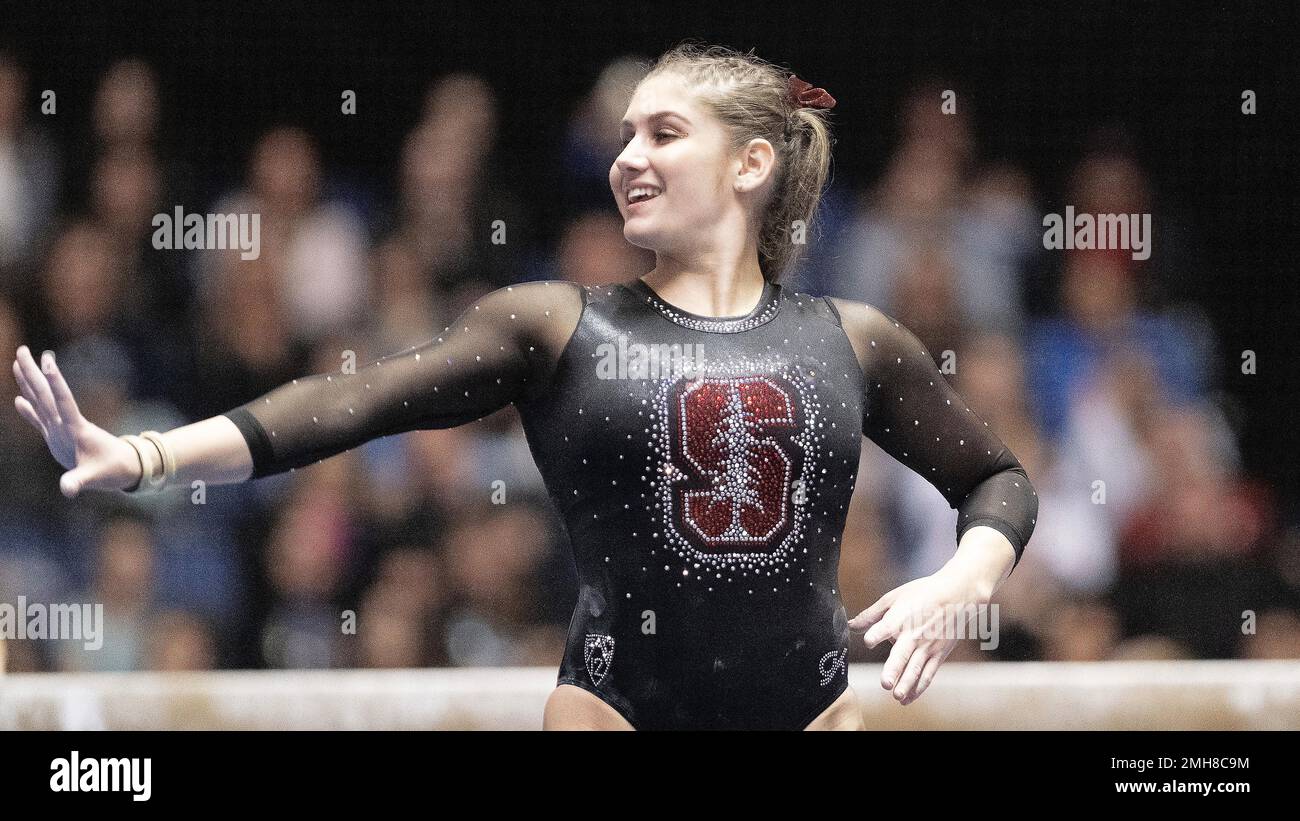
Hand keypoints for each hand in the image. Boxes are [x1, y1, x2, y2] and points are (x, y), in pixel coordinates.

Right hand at [12, 345, 142, 497]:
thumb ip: (79, 481)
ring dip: (30, 384)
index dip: (55, 383)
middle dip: (34, 373)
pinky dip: (29, 410)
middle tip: (23, 349)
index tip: (48, 361)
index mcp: (75, 429)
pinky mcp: (58, 438)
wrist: (123, 468)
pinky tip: (18, 398)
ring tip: (20, 363)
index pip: (63, 402)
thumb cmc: (112, 471)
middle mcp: (66, 425)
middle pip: (46, 395)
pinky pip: (40, 420)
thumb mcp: (94, 478)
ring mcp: (60, 430)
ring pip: (42, 402)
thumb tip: (67, 490)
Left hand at [848, 566, 991, 705]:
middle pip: (902, 654)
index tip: (869, 640)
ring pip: (916, 669)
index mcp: (899, 619)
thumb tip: (850, 625)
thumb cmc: (921, 594)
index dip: (876, 634)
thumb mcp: (893, 598)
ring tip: (897, 696)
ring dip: (906, 684)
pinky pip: (928, 674)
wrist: (957, 595)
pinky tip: (907, 699)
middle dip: (894, 669)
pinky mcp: (938, 655)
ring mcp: (927, 647)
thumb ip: (871, 615)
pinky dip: (918, 688)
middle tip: (885, 684)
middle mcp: (913, 635)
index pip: (885, 628)